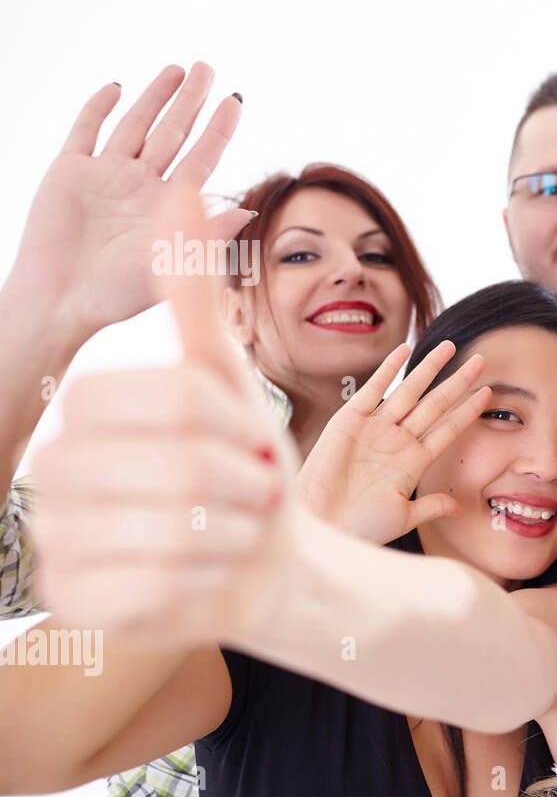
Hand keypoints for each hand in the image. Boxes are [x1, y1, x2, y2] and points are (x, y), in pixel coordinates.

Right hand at [9, 63, 252, 343]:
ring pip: (136, 125)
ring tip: (176, 70)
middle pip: (172, 132)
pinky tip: (117, 88)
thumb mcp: (173, 263)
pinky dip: (99, 108)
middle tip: (208, 68)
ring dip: (155, 97)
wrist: (62, 300)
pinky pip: (86, 131)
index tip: (236, 100)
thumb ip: (209, 234)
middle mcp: (142, 185)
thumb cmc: (120, 293)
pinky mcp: (70, 171)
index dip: (219, 128)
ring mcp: (106, 175)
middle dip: (191, 100)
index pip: (203, 157)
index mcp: (171, 205)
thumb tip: (249, 211)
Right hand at [30, 188, 293, 645]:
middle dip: (244, 486)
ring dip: (234, 535)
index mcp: (86, 404)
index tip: (256, 445)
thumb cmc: (247, 462)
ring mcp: (57, 539)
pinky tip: (207, 574)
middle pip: (178, 469)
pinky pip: (157, 591)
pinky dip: (209, 580)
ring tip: (235, 532)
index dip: (236, 426)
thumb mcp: (230, 377)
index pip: (175, 400)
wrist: (262, 554)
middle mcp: (55, 469)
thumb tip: (182, 193)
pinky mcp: (75, 603)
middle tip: (254, 496)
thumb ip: (194, 296)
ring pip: (172, 534)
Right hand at [297, 343, 490, 545]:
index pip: (448, 430)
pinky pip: (373, 389)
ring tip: (450, 346)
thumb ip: (431, 507)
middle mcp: (397, 441)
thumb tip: (460, 508)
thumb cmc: (359, 526)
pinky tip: (405, 349)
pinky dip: (388, 369)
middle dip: (458, 383)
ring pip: (409, 391)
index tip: (488, 394)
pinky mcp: (349, 420)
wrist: (321, 525)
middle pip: (435, 405)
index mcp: (413, 463)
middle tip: (480, 361)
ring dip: (429, 368)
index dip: (468, 411)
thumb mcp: (403, 517)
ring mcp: (375, 428)